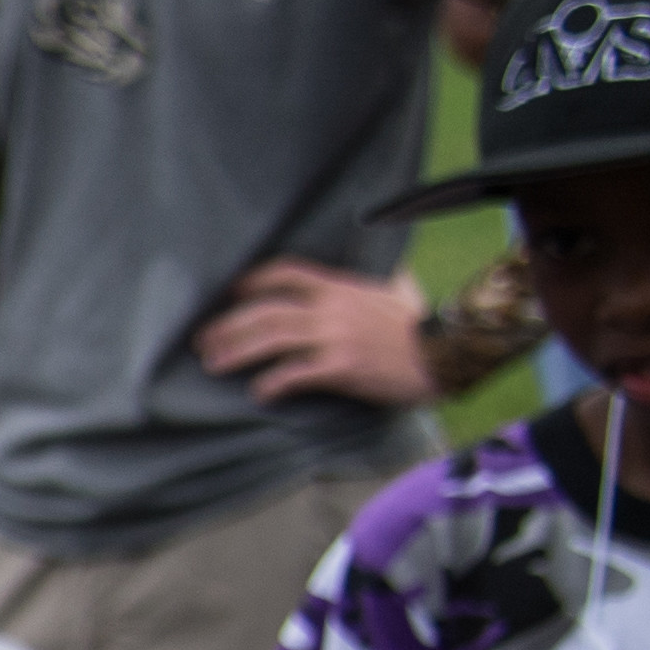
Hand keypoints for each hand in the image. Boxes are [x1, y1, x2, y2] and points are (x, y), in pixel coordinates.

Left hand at [191, 262, 432, 406]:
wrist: (447, 354)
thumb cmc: (420, 323)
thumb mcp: (397, 287)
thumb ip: (375, 272)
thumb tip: (376, 257)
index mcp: (339, 286)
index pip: (284, 272)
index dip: (251, 280)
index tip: (227, 293)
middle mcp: (331, 308)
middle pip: (265, 310)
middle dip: (228, 325)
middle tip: (202, 340)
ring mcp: (335, 336)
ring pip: (272, 339)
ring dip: (236, 352)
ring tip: (212, 364)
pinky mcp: (343, 366)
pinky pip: (297, 373)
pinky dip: (273, 383)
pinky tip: (258, 393)